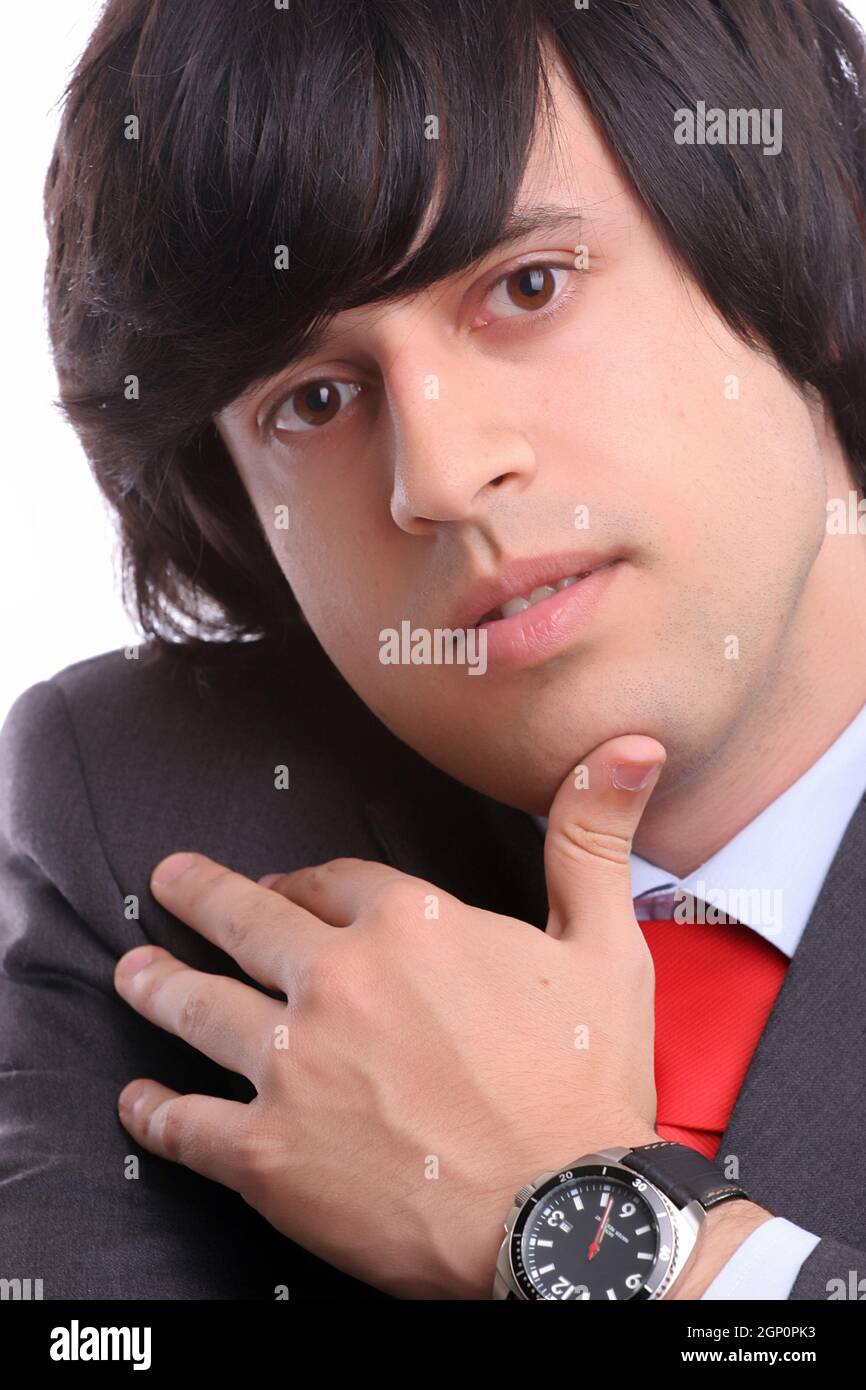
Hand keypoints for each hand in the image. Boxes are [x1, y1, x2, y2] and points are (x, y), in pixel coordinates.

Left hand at [114, 734, 668, 1298]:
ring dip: (159, 984)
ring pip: (197, 1007)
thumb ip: (594, 839)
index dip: (303, 881)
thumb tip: (628, 747)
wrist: (569, 1219)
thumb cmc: (588, 1083)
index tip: (284, 887)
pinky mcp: (267, 1151)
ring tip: (135, 972)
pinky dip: (155, 1111)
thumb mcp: (606, 945)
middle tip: (168, 883)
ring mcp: (292, 1065)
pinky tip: (140, 1101)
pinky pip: (186, 1122)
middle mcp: (336, 981)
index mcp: (409, 924)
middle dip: (200, 897)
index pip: (330, 881)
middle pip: (245, 920)